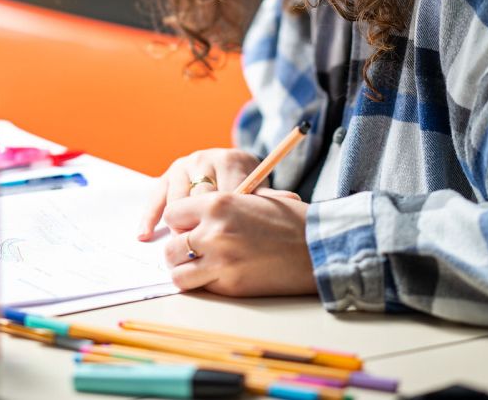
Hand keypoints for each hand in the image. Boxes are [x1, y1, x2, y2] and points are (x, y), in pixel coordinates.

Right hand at [137, 148, 262, 240]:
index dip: (222, 223)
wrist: (231, 166)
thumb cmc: (248, 185)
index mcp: (229, 160)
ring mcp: (182, 166)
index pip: (222, 195)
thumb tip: (292, 200)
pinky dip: (150, 217)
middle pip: (196, 199)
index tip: (224, 244)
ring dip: (177, 226)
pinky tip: (145, 235)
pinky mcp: (165, 176)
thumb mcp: (259, 190)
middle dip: (198, 227)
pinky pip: (155, 198)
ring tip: (182, 247)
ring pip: (175, 202)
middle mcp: (202, 159)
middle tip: (201, 251)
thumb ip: (269, 198)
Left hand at [163, 192, 317, 296]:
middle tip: (190, 250)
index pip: (173, 213)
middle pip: (170, 246)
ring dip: (184, 271)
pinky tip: (215, 277)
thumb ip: (220, 206)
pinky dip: (202, 284)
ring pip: (177, 273)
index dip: (179, 221)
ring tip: (196, 268)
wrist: (318, 247)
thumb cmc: (289, 220)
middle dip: (177, 249)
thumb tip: (194, 214)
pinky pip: (200, 288)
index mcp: (218, 204)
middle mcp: (214, 232)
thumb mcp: (252, 198)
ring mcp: (220, 262)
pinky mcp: (231, 286)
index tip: (188, 226)